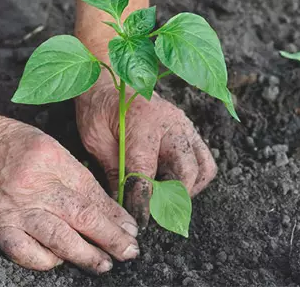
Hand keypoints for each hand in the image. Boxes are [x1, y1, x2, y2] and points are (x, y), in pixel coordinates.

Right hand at [0, 107, 139, 272]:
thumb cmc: (9, 143)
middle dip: (112, 238)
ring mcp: (15, 208)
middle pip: (83, 217)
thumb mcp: (49, 148)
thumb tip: (104, 206)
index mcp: (55, 161)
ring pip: (59, 238)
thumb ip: (74, 176)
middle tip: (129, 251)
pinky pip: (25, 251)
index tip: (131, 230)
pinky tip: (58, 260)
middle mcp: (37, 185)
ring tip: (104, 263)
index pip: (94, 194)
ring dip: (86, 255)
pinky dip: (45, 261)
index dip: (115, 216)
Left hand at [75, 74, 216, 225]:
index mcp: (142, 126)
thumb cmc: (99, 107)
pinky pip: (204, 157)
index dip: (142, 202)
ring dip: (188, 189)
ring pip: (203, 167)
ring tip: (166, 197)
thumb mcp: (95, 140)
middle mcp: (171, 125)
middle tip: (154, 212)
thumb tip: (121, 205)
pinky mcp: (189, 129)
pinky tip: (172, 181)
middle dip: (171, 199)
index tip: (139, 221)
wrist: (111, 77)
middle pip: (186, 173)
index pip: (146, 174)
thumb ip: (112, 172)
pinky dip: (194, 176)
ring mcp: (184, 126)